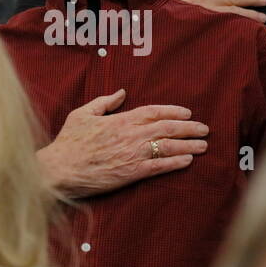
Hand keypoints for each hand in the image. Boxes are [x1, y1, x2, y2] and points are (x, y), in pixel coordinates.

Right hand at [37, 88, 209, 198]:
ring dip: (189, 145)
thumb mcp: (83, 114)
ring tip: (203, 146)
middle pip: (168, 127)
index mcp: (121, 119)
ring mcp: (133, 154)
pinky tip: (188, 161)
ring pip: (169, 146)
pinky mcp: (132, 173)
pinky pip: (160, 167)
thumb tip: (122, 93)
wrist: (60, 169)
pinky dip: (176, 163)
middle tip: (204, 129)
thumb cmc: (69, 142)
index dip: (174, 111)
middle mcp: (131, 135)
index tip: (188, 114)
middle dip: (190, 128)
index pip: (155, 111)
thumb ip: (105, 102)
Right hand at [169, 0, 265, 22]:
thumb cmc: (160, 7)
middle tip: (265, 0)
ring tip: (264, 17)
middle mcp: (203, 0)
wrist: (152, 22)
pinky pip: (227, 27)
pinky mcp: (205, 28)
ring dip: (250, 14)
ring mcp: (205, 14)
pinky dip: (241, 28)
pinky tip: (252, 30)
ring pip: (233, 12)